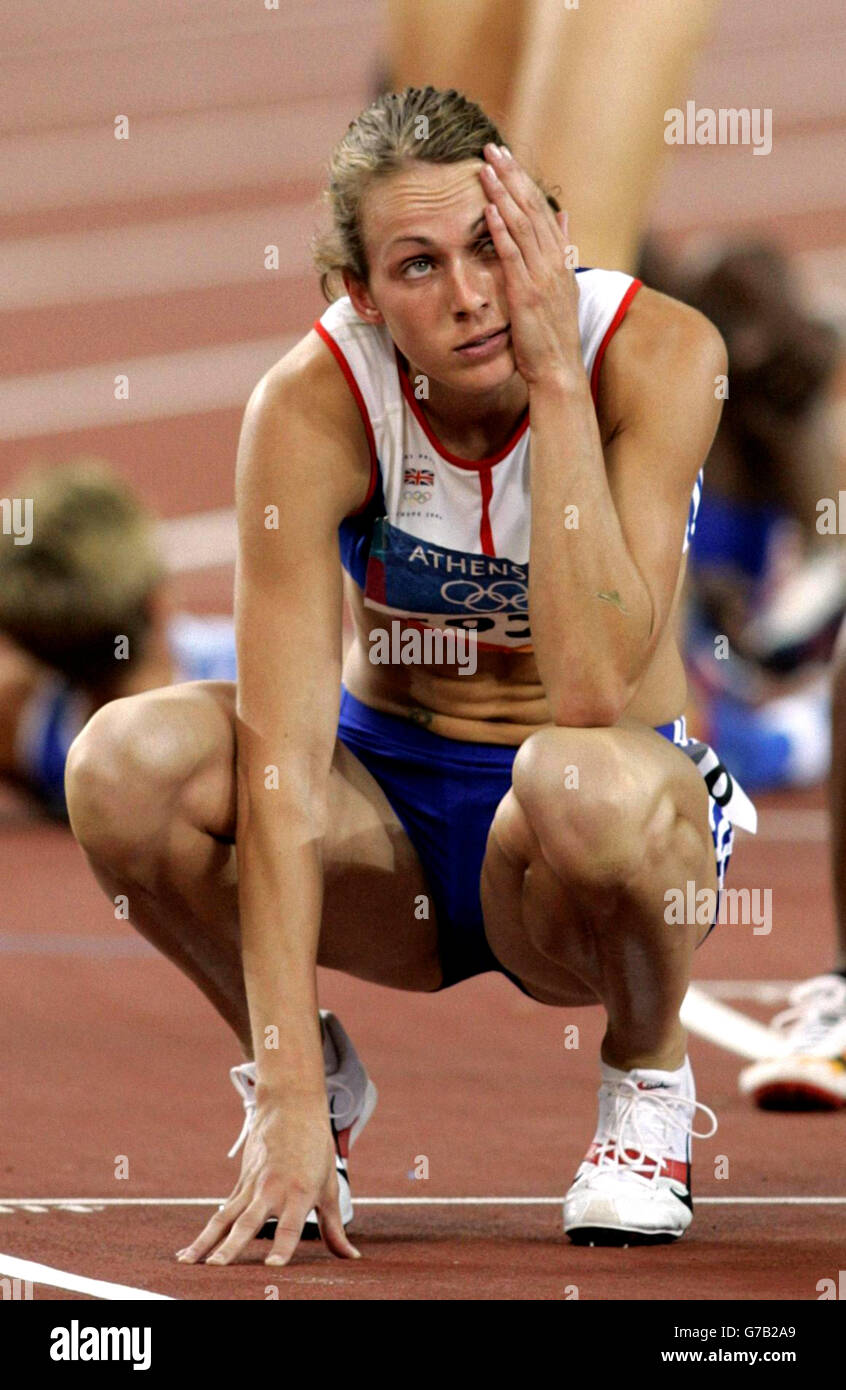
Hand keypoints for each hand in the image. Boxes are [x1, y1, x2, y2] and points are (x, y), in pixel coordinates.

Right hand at [175, 1094, 360, 1267]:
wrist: (291, 1106)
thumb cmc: (316, 1148)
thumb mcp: (329, 1186)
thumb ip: (334, 1227)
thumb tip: (351, 1258)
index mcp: (300, 1192)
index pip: (291, 1226)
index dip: (283, 1246)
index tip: (274, 1266)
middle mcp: (272, 1190)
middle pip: (249, 1223)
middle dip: (232, 1247)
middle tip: (217, 1268)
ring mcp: (252, 1186)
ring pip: (225, 1218)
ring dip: (205, 1242)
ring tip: (188, 1263)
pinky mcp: (240, 1184)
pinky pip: (221, 1212)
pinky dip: (206, 1232)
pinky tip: (190, 1252)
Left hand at [479, 144, 580, 388]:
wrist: (558, 370)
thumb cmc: (552, 335)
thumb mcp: (560, 287)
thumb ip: (560, 249)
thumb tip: (562, 215)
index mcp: (560, 259)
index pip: (540, 210)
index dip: (523, 181)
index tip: (506, 158)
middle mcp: (554, 262)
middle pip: (532, 208)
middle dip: (512, 176)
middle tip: (493, 148)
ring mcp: (542, 276)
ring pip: (522, 225)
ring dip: (503, 193)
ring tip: (486, 167)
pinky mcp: (527, 293)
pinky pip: (513, 255)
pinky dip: (502, 230)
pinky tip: (489, 208)